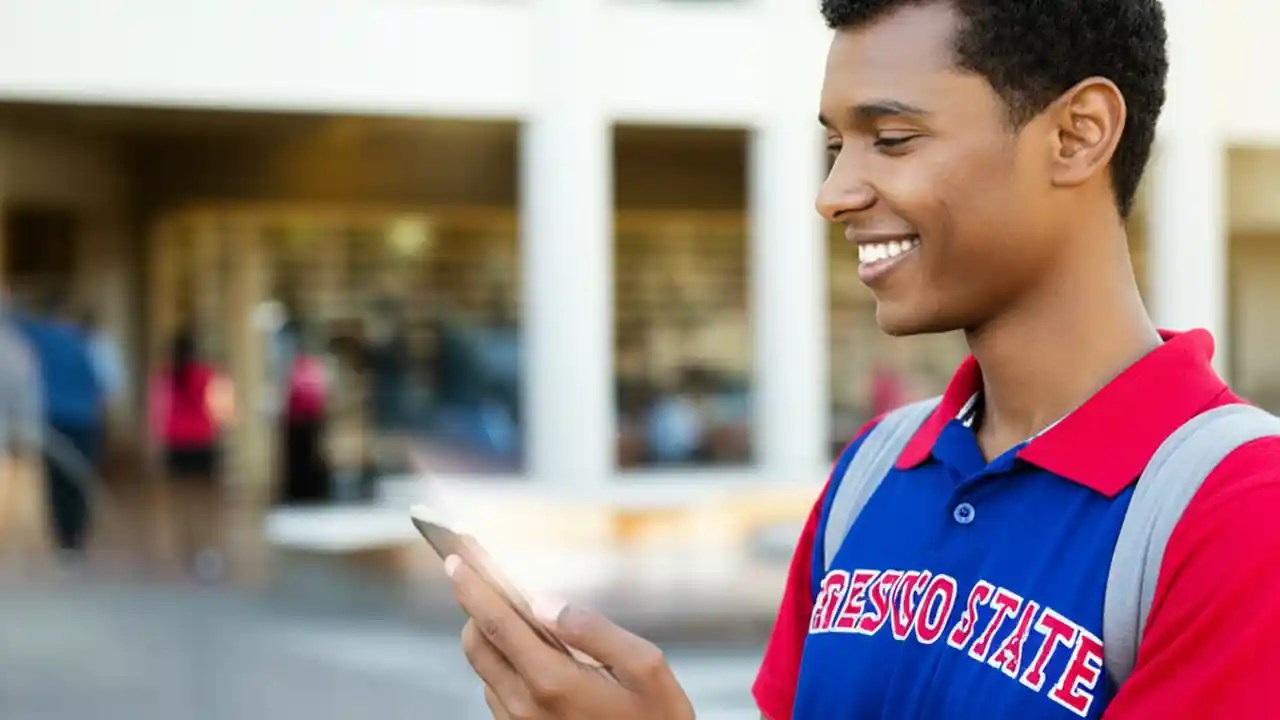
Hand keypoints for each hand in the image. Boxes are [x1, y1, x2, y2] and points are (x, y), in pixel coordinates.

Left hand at [447, 555, 695, 719]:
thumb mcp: (645, 668)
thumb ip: (593, 630)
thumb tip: (546, 602)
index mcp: (554, 681)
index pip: (496, 623)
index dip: (472, 587)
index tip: (455, 560)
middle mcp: (526, 706)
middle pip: (476, 643)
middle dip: (475, 606)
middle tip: (484, 579)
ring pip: (483, 669)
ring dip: (490, 637)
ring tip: (516, 618)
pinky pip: (496, 693)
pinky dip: (502, 666)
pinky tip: (530, 657)